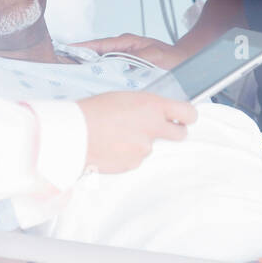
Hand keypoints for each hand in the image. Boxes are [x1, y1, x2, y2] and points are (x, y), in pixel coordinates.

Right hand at [71, 33, 188, 69]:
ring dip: (88, 69)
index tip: (64, 51)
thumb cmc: (172, 59)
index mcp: (126, 43)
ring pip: (101, 63)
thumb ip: (133, 58)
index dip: (81, 48)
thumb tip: (114, 63)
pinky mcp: (126, 70)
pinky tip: (92, 87)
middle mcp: (122, 49)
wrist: (186, 64)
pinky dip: (100, 77)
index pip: (98, 44)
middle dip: (79, 59)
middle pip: (95, 54)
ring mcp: (123, 59)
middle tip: (61, 67)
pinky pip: (109, 72)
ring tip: (71, 78)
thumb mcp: (153, 57)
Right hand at [76, 90, 194, 173]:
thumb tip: (154, 114)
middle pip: (180, 134)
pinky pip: (135, 158)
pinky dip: (127, 153)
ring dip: (139, 142)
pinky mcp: (134, 164)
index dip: (188, 116)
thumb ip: (145, 107)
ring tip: (116, 135)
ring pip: (150, 146)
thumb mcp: (124, 99)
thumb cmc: (93, 111)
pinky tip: (111, 146)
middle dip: (174, 132)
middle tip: (159, 129)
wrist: (74, 134)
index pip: (188, 113)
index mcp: (152, 106)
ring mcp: (144, 149)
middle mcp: (153, 128)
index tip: (185, 117)